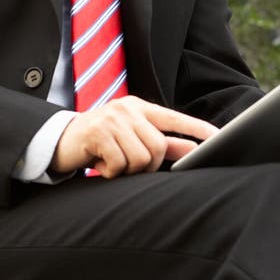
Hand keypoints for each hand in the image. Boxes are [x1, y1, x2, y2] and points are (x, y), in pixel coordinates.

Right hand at [51, 95, 218, 177]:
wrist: (61, 140)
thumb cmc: (101, 141)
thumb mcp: (131, 137)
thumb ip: (160, 142)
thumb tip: (192, 150)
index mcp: (140, 107)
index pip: (175, 118)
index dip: (197, 129)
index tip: (219, 138)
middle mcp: (128, 108)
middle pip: (159, 147)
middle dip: (148, 165)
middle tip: (129, 167)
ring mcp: (113, 118)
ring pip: (141, 158)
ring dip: (128, 170)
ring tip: (113, 163)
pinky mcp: (98, 132)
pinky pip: (120, 164)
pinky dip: (110, 172)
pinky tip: (100, 164)